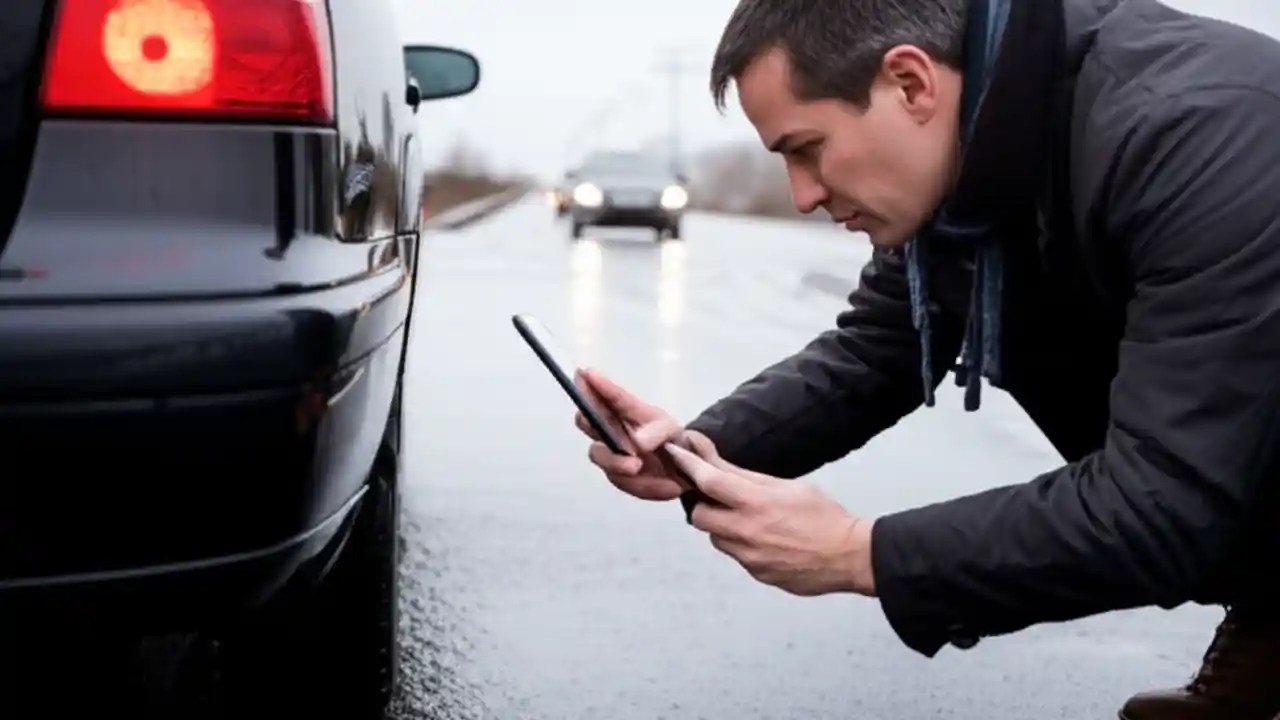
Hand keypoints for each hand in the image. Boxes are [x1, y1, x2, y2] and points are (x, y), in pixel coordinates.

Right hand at [573, 368, 703, 500]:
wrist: (686, 471)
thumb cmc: (672, 439)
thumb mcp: (672, 430)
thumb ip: (657, 432)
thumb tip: (637, 442)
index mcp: (628, 411)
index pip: (610, 396)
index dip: (596, 384)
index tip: (584, 372)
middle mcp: (613, 429)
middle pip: (586, 420)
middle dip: (586, 418)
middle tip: (591, 419)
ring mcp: (613, 454)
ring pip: (600, 455)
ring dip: (617, 462)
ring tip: (638, 466)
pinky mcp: (621, 478)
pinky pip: (624, 482)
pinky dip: (646, 485)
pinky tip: (668, 486)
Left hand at [664, 443, 876, 597]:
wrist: (849, 557)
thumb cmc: (824, 516)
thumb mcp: (787, 486)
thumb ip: (746, 476)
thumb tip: (713, 459)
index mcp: (756, 503)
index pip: (708, 481)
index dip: (688, 465)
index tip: (676, 454)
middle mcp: (746, 532)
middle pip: (700, 517)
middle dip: (704, 505)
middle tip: (720, 499)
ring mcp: (750, 557)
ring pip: (717, 538)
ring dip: (723, 527)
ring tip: (751, 520)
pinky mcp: (756, 574)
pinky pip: (736, 556)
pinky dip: (742, 544)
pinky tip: (766, 539)